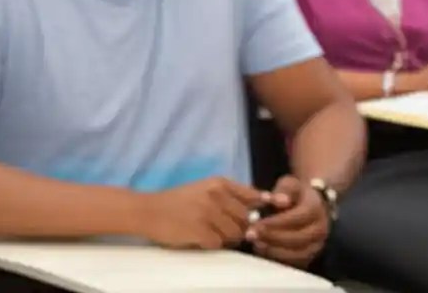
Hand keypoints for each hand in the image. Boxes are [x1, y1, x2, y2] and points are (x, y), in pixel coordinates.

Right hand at [138, 176, 266, 249]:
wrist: (148, 210)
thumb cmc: (178, 201)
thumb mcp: (206, 189)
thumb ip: (231, 195)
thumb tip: (262, 203)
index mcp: (220, 183)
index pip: (253, 195)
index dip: (266, 203)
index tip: (279, 206)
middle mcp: (217, 195)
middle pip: (245, 218)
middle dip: (240, 227)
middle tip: (225, 230)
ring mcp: (208, 213)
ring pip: (235, 233)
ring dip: (227, 238)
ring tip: (212, 234)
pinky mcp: (199, 230)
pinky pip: (218, 244)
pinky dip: (211, 244)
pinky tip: (200, 239)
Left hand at [248, 176, 329, 267]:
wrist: (312, 206)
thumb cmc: (295, 195)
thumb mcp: (290, 185)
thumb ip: (283, 190)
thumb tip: (277, 200)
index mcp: (317, 207)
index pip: (298, 217)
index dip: (276, 222)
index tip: (255, 224)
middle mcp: (321, 227)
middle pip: (298, 238)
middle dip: (272, 238)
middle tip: (251, 236)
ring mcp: (317, 244)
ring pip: (297, 254)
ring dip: (274, 250)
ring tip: (256, 243)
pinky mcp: (311, 256)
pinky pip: (295, 263)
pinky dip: (278, 259)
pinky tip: (264, 250)